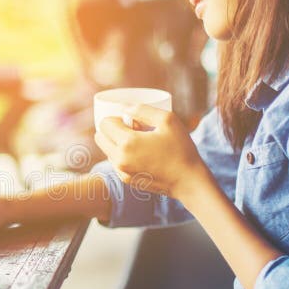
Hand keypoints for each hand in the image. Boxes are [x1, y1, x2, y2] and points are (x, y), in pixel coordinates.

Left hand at [94, 105, 208, 203]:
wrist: (188, 180)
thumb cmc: (181, 148)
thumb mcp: (167, 120)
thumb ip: (143, 110)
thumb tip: (124, 108)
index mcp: (128, 142)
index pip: (104, 124)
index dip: (116, 118)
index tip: (131, 121)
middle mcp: (120, 159)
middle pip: (100, 137)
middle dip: (111, 130)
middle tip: (132, 130)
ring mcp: (121, 171)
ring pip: (106, 150)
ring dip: (116, 143)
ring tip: (139, 143)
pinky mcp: (126, 180)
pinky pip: (115, 163)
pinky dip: (122, 156)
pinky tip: (142, 155)